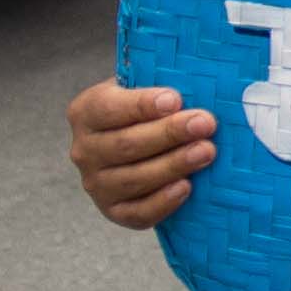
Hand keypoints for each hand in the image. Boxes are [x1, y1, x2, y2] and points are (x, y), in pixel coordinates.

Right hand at [70, 77, 213, 227]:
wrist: (144, 142)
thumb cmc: (150, 110)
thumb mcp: (145, 86)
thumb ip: (159, 81)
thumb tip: (196, 78)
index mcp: (86, 112)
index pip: (109, 108)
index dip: (142, 105)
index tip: (175, 100)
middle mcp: (84, 150)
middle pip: (126, 144)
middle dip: (169, 133)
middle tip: (205, 123)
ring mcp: (96, 184)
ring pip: (133, 179)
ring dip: (173, 165)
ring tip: (207, 152)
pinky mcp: (114, 211)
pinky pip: (137, 213)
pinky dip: (162, 202)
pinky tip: (187, 187)